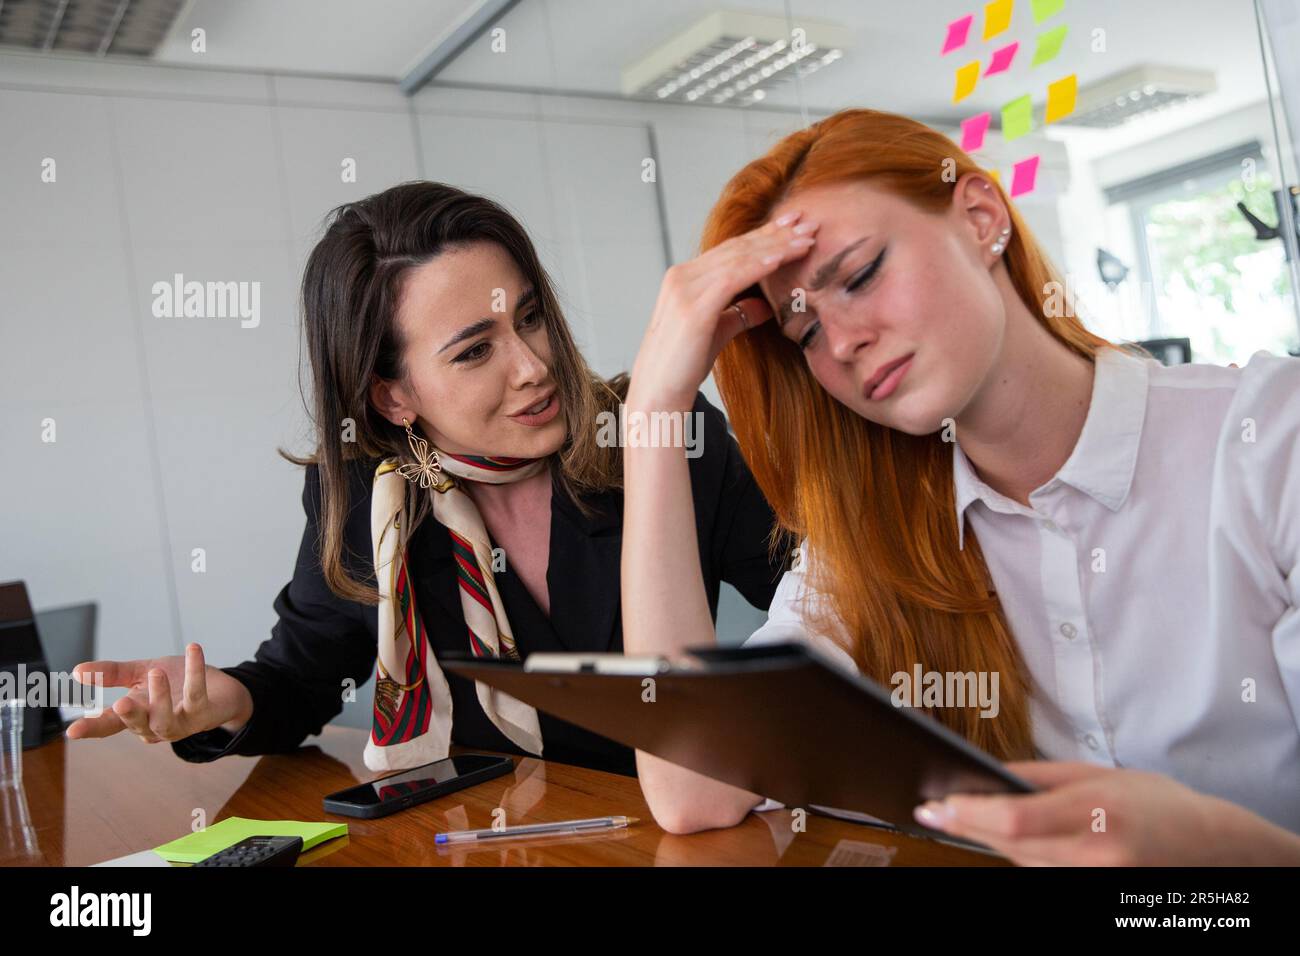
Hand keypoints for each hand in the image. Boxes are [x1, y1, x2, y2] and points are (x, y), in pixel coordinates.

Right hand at [66, 642, 252, 743]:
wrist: (220, 689)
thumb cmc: (177, 683)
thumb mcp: (141, 674)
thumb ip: (112, 674)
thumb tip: (77, 671)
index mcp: (137, 716)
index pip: (110, 724)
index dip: (92, 728)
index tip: (72, 730)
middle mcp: (156, 725)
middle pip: (138, 726)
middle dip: (129, 716)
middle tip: (122, 701)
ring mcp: (181, 723)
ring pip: (166, 720)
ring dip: (160, 698)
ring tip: (156, 673)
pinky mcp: (204, 714)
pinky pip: (197, 694)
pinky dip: (195, 671)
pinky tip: (193, 649)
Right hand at [626, 209, 817, 410]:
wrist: (658, 394)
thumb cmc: (683, 367)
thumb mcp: (717, 332)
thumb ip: (739, 313)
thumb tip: (766, 304)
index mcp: (684, 278)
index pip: (731, 249)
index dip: (763, 235)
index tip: (793, 227)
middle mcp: (681, 276)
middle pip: (737, 247)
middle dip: (775, 234)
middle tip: (808, 223)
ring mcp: (684, 289)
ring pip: (738, 258)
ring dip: (775, 247)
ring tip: (806, 240)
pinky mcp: (693, 307)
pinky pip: (732, 278)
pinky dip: (758, 266)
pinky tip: (781, 259)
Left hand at [914, 760, 1299, 864]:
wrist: (1213, 849)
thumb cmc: (1157, 803)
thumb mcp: (1098, 773)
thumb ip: (1040, 775)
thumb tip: (987, 774)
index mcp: (1097, 811)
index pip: (1016, 818)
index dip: (969, 813)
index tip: (937, 804)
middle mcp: (1095, 854)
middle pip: (1010, 844)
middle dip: (967, 825)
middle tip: (932, 810)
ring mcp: (1095, 881)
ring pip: (1020, 863)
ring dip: (991, 840)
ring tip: (961, 816)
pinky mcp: (1094, 895)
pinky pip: (1041, 875)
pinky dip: (1021, 856)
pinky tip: (1005, 836)